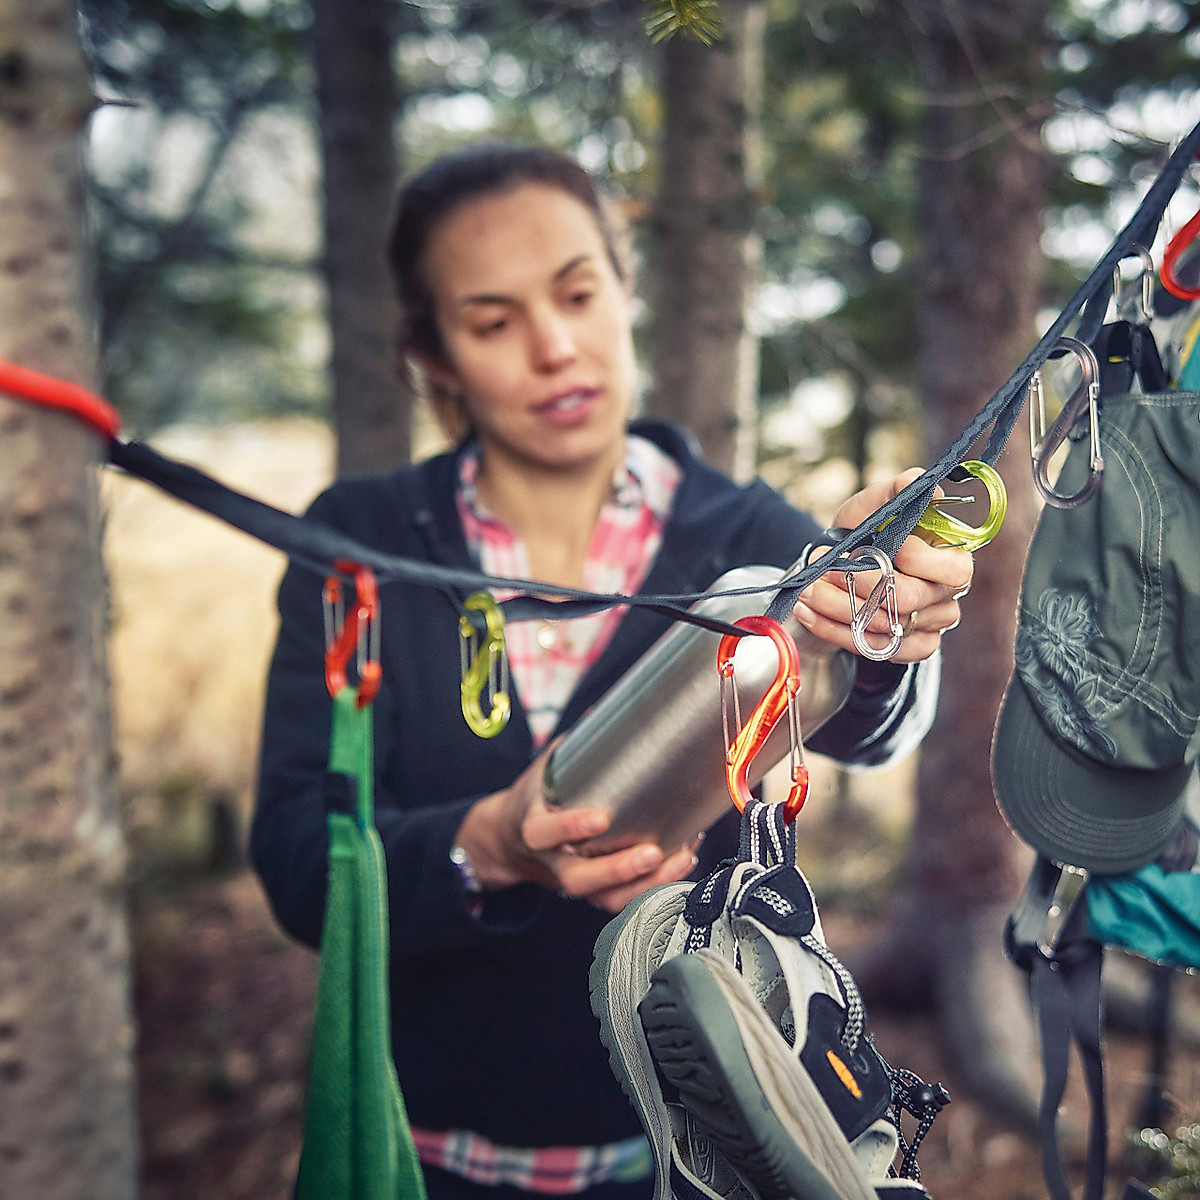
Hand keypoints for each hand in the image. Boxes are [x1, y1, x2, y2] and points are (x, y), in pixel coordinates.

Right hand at [454, 744, 698, 912]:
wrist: (515, 838)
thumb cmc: (540, 796)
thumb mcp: (548, 767)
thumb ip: (578, 742)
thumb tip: (614, 705)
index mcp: (535, 827)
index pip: (543, 833)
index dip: (570, 828)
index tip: (600, 817)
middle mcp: (553, 860)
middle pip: (578, 879)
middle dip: (618, 870)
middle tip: (653, 851)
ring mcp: (574, 880)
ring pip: (604, 899)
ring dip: (645, 885)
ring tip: (681, 859)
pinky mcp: (594, 892)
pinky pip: (620, 901)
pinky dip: (653, 888)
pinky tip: (682, 862)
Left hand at [793, 468, 974, 664]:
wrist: (837, 564)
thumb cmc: (864, 531)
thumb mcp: (873, 505)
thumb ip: (897, 490)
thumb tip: (928, 487)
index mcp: (952, 558)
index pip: (952, 570)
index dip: (912, 558)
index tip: (875, 545)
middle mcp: (946, 595)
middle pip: (910, 600)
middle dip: (861, 583)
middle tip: (828, 570)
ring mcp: (929, 626)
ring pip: (886, 627)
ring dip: (838, 607)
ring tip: (807, 589)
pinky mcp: (907, 649)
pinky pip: (876, 650)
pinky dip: (835, 632)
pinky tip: (810, 613)